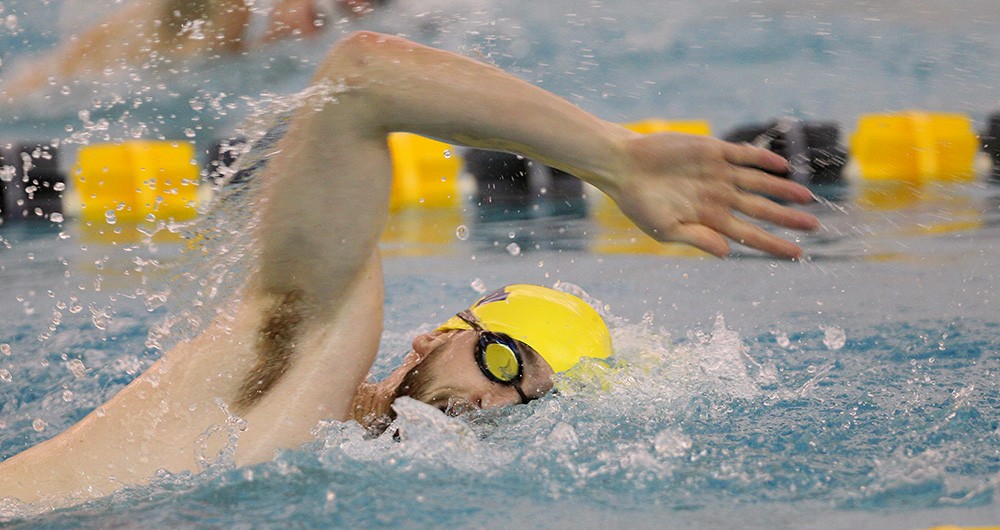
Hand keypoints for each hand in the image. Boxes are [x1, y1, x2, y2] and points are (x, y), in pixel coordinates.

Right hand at [606, 132, 818, 258]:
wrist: (623, 166)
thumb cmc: (638, 203)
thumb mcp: (666, 229)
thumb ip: (699, 238)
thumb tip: (729, 253)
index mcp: (710, 220)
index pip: (750, 235)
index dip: (774, 244)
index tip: (798, 254)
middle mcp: (720, 197)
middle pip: (762, 209)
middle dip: (788, 218)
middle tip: (815, 227)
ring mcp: (718, 174)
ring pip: (760, 182)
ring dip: (783, 189)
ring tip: (808, 197)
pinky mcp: (713, 151)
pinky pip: (745, 155)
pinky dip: (764, 159)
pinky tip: (782, 166)